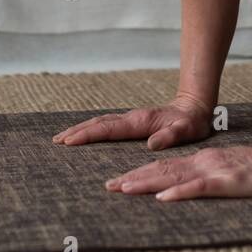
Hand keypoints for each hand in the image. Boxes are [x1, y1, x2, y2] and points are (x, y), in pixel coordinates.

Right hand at [52, 94, 212, 150]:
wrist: (195, 107)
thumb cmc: (191, 123)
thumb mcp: (186, 131)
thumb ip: (170, 136)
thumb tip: (151, 144)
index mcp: (139, 122)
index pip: (108, 129)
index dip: (87, 135)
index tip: (69, 141)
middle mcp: (131, 118)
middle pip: (98, 124)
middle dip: (76, 132)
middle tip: (56, 141)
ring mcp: (130, 119)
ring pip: (100, 123)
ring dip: (80, 129)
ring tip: (62, 138)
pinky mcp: (131, 122)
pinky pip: (106, 125)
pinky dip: (90, 129)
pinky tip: (83, 134)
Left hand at [105, 142, 251, 200]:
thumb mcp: (225, 171)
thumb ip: (204, 176)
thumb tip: (179, 185)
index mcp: (202, 161)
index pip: (165, 168)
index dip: (140, 174)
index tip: (119, 181)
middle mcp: (202, 163)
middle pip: (162, 171)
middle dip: (134, 178)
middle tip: (109, 186)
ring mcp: (213, 171)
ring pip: (173, 177)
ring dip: (147, 183)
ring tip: (125, 188)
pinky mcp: (226, 182)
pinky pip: (198, 188)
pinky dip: (179, 191)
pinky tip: (163, 197)